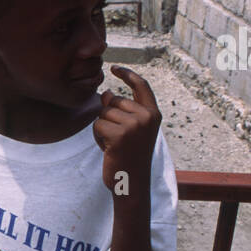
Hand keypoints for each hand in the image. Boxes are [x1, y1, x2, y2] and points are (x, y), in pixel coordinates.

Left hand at [92, 65, 161, 195]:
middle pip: (114, 101)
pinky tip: (108, 149)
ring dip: (102, 129)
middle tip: (118, 139)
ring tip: (114, 145)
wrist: (131, 182)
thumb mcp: (128, 129)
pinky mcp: (121, 134)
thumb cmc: (128, 156)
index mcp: (153, 114)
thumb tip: (106, 93)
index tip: (114, 68)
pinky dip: (98, 137)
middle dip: (109, 117)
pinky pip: (98, 125)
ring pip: (104, 113)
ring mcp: (135, 125)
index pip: (141, 86)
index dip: (127, 74)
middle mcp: (147, 117)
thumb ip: (120, 110)